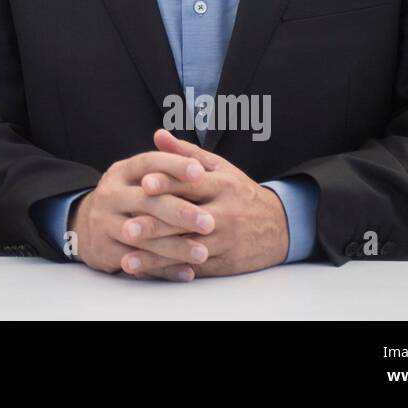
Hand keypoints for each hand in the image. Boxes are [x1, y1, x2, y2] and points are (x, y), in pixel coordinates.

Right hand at [68, 147, 214, 280]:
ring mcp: (105, 222)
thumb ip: (165, 169)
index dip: (174, 166)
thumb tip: (199, 163)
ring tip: (202, 253)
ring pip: (142, 236)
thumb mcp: (135, 178)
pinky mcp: (104, 250)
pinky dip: (164, 269)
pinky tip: (186, 272)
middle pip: (146, 201)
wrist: (83, 226)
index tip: (200, 173)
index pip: (148, 163)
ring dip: (175, 246)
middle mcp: (111, 194)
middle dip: (180, 212)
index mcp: (122, 172)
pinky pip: (138, 262)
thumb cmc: (124, 199)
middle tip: (208, 222)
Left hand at [138, 130, 290, 277]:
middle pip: (186, 220)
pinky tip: (147, 272)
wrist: (280, 227)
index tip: (143, 184)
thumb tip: (158, 135)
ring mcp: (224, 241)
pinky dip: (169, 271)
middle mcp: (224, 214)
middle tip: (126, 228)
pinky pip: (193, 267)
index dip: (167, 183)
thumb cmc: (240, 193)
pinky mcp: (224, 263)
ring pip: (187, 249)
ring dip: (156, 256)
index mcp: (222, 186)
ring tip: (128, 259)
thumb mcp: (220, 168)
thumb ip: (186, 153)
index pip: (191, 183)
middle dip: (155, 226)